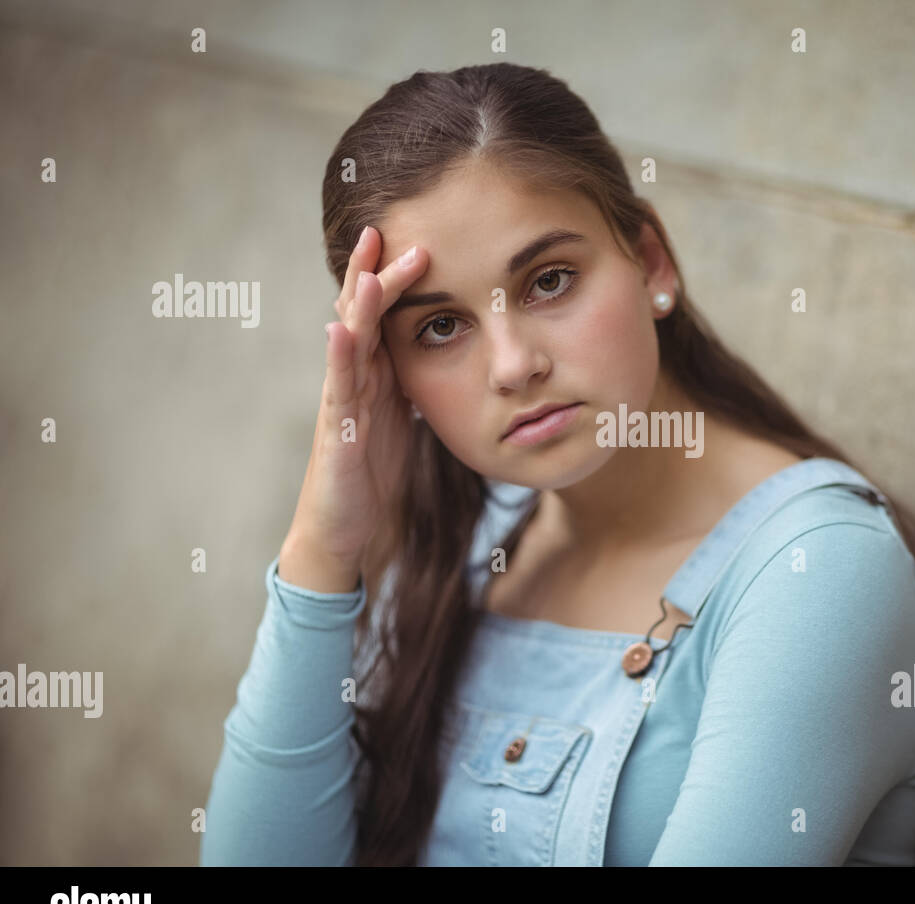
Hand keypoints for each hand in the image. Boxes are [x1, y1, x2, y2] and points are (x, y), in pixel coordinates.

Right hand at [279, 225, 428, 589]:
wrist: (346, 529)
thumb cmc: (372, 474)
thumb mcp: (405, 419)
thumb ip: (414, 384)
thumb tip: (449, 354)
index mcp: (374, 376)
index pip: (381, 316)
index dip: (392, 280)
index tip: (412, 241)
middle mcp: (352, 380)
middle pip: (361, 317)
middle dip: (372, 275)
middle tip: (383, 233)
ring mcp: (339, 403)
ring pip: (347, 345)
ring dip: (356, 305)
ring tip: (366, 269)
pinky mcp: (335, 432)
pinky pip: (337, 390)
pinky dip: (337, 357)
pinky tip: (337, 330)